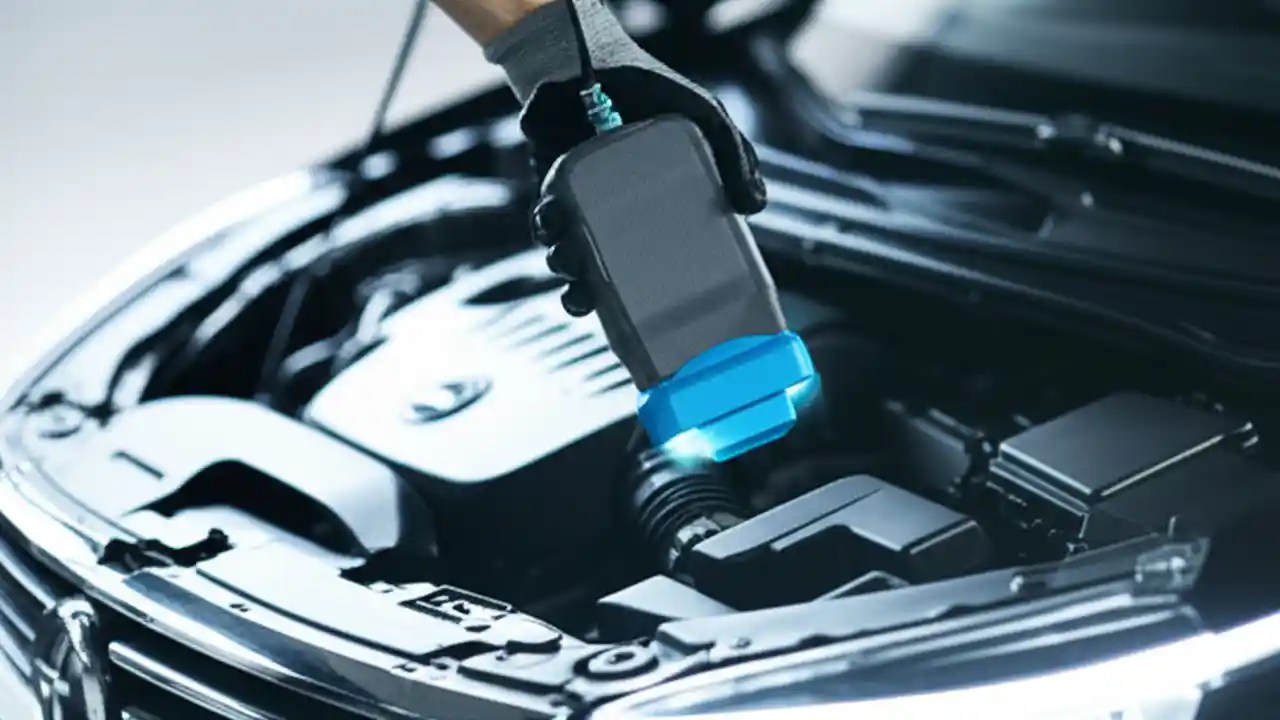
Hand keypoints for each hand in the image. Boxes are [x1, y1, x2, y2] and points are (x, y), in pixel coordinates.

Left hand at [526, 66, 765, 316]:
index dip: (647, 296)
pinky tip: (550, 222)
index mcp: (656, 213)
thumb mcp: (706, 119)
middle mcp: (617, 214)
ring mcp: (580, 203)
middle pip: (603, 271)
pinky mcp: (548, 186)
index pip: (654, 267)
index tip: (644, 311)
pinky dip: (544, 228)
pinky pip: (544, 222)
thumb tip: (754, 207)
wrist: (591, 57)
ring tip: (568, 257)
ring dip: (563, 265)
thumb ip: (736, 156)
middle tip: (588, 291)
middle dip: (588, 292)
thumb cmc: (652, 90)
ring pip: (568, 253)